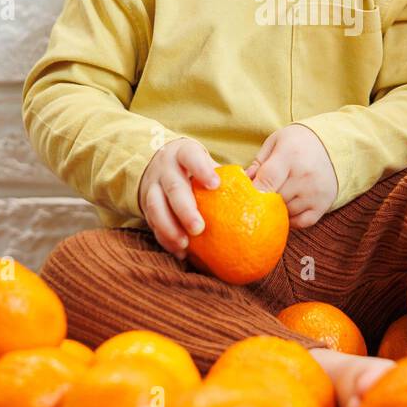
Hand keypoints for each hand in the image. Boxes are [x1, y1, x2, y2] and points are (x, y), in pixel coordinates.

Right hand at [138, 137, 220, 258]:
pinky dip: (165, 239)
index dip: (202, 169)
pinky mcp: (145, 206)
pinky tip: (180, 253)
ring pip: (155, 207)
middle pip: (173, 187)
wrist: (158, 164)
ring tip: (185, 245)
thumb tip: (261, 193)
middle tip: (199, 228)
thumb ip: (227, 176)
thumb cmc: (194, 166)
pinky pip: (151, 224)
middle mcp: (165, 169)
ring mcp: (152, 187)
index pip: (191, 156)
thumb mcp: (205, 162)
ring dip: (170, 228)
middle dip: (185, 209)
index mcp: (183, 153)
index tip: (215, 185)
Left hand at [244, 124, 337, 229]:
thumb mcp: (275, 142)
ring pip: (286, 212)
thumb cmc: (297, 143)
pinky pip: (301, 222)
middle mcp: (305, 175)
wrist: (332, 144)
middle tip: (262, 193)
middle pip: (274, 199)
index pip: (267, 180)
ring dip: (278, 207)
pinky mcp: (324, 204)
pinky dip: (291, 219)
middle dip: (264, 198)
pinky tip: (288, 207)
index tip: (245, 197)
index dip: (253, 192)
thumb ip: (258, 163)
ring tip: (279, 194)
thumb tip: (244, 184)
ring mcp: (316, 192)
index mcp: (290, 154)